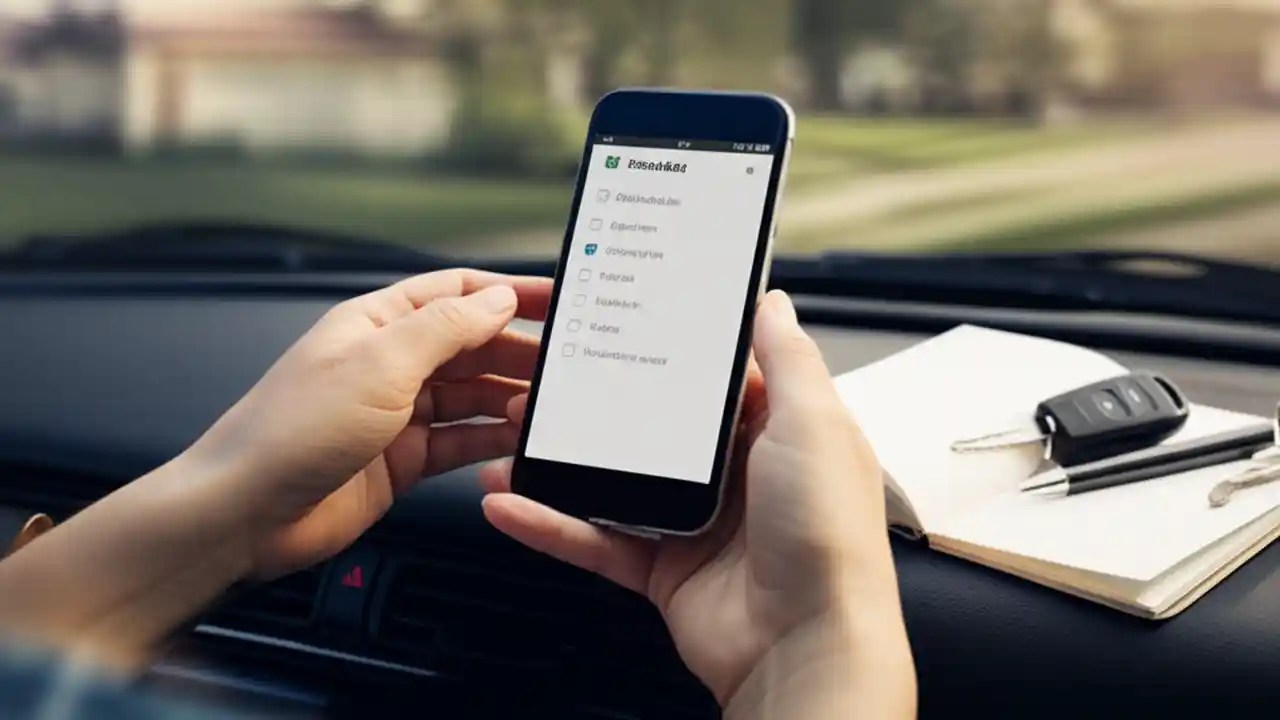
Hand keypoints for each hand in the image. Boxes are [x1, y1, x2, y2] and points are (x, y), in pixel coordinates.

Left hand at [191, 269, 550, 579]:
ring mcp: (398, 412)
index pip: (458, 293)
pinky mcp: (404, 459)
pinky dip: (492, 440)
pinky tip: (518, 441)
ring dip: (510, 398)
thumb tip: (500, 298)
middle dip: (520, 352)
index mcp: (378, 322)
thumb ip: (446, 329)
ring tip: (547, 408)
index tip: (559, 300)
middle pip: (473, 345)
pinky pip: (462, 441)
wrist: (246, 513)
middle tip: (566, 366)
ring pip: (472, 395)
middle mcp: (390, 362)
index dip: (510, 293)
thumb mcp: (379, 364)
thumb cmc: (290, 430)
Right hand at [479, 290, 914, 715]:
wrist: (805, 645)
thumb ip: (789, 358)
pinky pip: (595, 541)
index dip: (672, 351)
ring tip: (510, 434)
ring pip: (613, 482)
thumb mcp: (814, 423)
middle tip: (546, 377)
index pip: (716, 379)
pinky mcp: (663, 571)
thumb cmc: (827, 536)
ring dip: (559, 463)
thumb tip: (774, 302)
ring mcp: (695, 524)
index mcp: (778, 433)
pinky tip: (509, 505)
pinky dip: (549, 526)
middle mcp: (737, 476)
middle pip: (654, 428)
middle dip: (598, 404)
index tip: (625, 321)